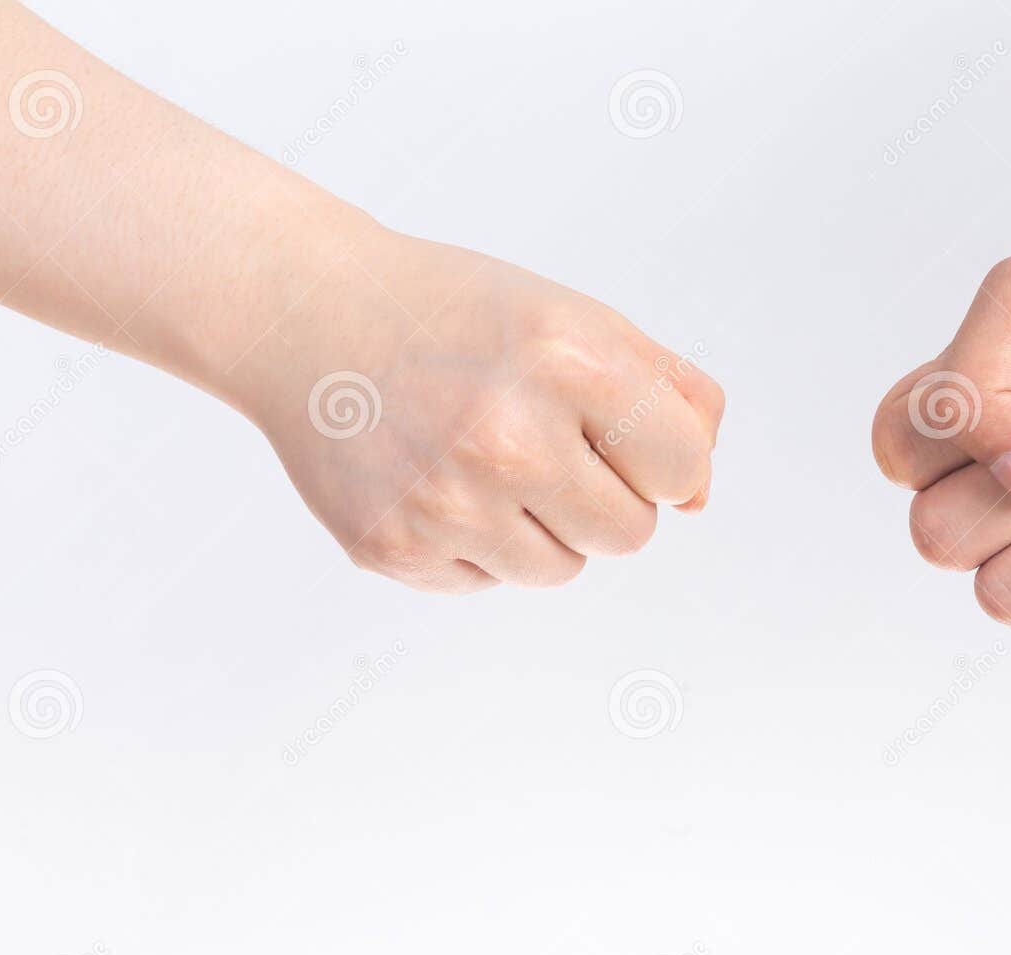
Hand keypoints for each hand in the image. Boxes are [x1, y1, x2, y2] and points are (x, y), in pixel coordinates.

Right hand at [223, 227, 723, 593]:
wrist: (309, 315)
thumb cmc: (458, 316)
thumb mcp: (581, 319)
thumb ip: (672, 394)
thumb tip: (701, 498)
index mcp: (571, 361)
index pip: (683, 471)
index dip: (660, 458)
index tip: (620, 435)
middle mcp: (509, 435)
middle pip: (629, 534)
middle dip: (603, 495)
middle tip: (542, 440)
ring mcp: (447, 500)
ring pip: (561, 569)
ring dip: (541, 526)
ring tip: (484, 457)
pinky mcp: (396, 548)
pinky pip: (488, 582)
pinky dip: (475, 543)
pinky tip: (437, 478)